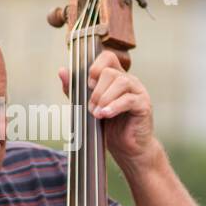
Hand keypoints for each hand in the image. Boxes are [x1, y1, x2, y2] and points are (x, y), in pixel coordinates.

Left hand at [58, 49, 158, 169]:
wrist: (127, 148)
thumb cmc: (110, 126)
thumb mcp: (88, 104)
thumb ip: (76, 89)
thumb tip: (62, 71)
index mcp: (116, 77)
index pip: (108, 57)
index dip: (95, 67)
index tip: (88, 84)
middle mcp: (129, 81)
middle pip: (110, 72)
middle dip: (96, 90)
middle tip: (91, 107)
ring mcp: (139, 92)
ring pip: (121, 82)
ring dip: (104, 98)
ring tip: (97, 114)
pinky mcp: (144, 105)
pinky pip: (129, 100)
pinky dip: (113, 107)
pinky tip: (105, 115)